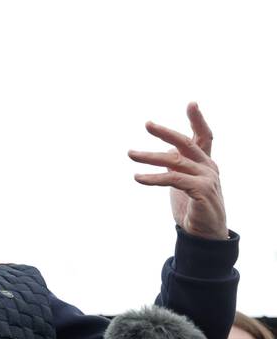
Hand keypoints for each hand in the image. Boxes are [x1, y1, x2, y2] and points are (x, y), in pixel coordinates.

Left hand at [128, 102, 227, 239]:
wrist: (204, 234)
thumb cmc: (192, 206)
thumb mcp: (183, 182)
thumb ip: (178, 166)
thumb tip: (165, 151)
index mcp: (205, 162)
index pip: (204, 136)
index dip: (198, 120)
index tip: (191, 103)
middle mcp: (208, 167)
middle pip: (186, 144)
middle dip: (166, 132)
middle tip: (147, 124)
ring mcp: (206, 179)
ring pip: (174, 161)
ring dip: (149, 157)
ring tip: (130, 154)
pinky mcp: (201, 192)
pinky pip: (173, 179)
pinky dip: (154, 177)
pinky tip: (138, 177)